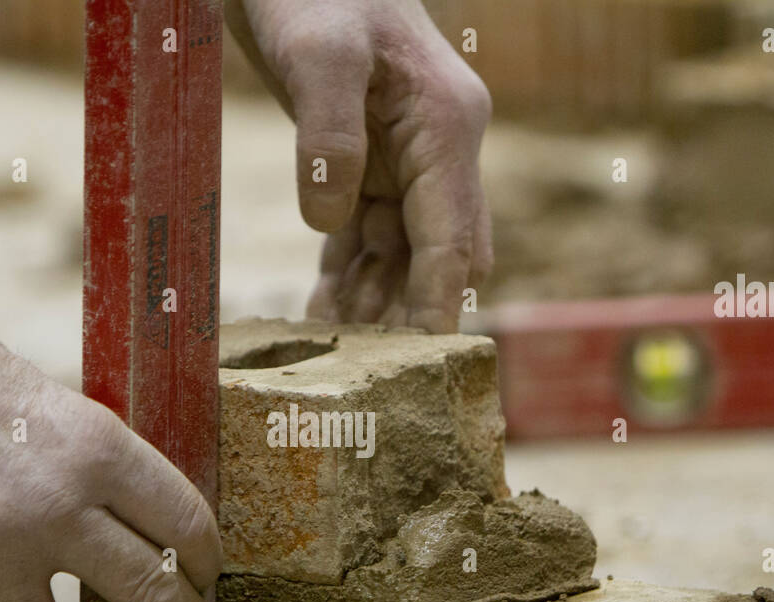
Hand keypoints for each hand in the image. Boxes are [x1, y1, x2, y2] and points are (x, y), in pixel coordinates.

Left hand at [228, 0, 492, 331]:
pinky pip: (362, 233)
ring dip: (371, 300)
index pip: (453, 235)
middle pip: (434, 254)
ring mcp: (403, 158)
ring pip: (398, 252)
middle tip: (371, 373)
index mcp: (447, 126)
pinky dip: (345, 272)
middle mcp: (437, 149)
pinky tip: (321, 311)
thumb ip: (329, 139)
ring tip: (333, 355)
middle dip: (406, 312)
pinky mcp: (366, 161)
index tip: (430, 360)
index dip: (441, 301)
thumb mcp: (319, 54)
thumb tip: (331, 222)